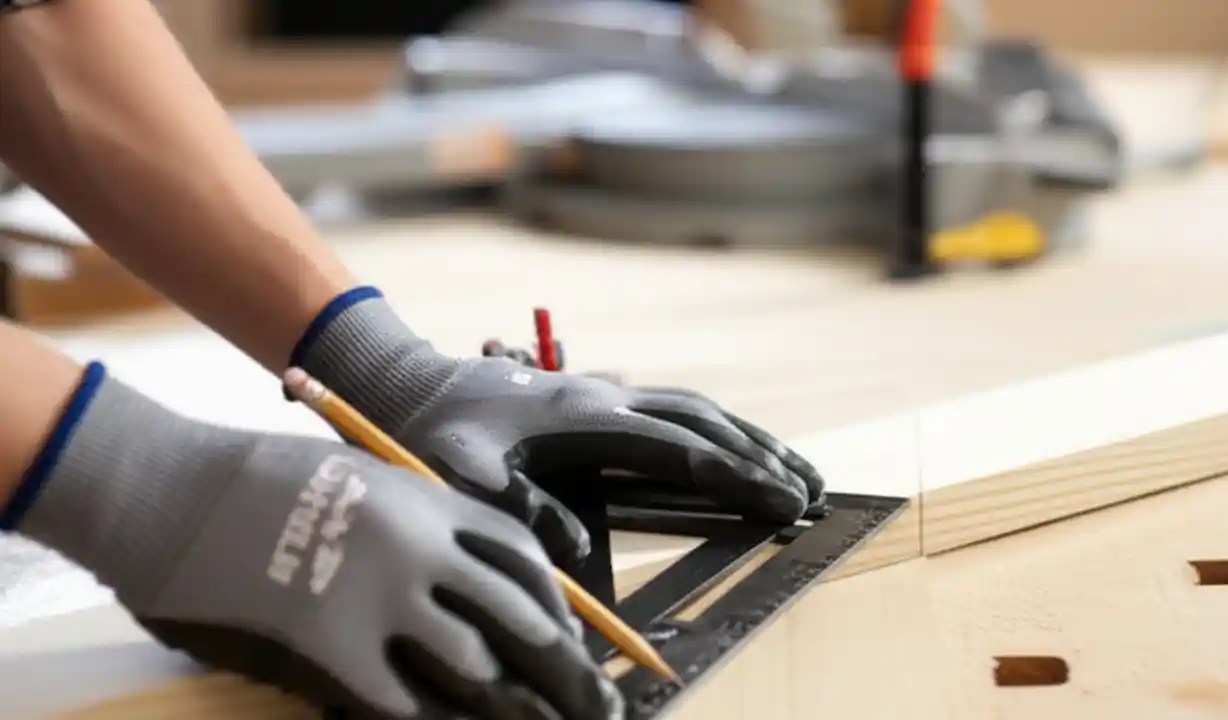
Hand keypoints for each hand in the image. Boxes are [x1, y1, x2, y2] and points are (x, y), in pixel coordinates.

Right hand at [16, 376, 621, 719]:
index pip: (524, 557)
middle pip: (518, 615)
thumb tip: (476, 570)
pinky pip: (399, 699)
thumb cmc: (282, 476)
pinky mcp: (334, 644)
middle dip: (566, 664)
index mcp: (435, 505)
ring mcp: (380, 599)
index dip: (558, 602)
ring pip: (473, 662)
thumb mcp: (374, 478)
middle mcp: (423, 552)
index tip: (576, 633)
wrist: (194, 489)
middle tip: (601, 700)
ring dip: (514, 702)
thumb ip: (427, 521)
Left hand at [296, 296, 824, 562]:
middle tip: (812, 489)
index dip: (736, 476)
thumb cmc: (429, 433)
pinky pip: (668, 408)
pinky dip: (711, 429)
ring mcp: (600, 391)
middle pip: (702, 421)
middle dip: (760, 455)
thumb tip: (582, 548)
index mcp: (583, 416)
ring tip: (793, 468)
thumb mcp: (462, 477)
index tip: (784, 500)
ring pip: (692, 408)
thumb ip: (523, 511)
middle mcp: (603, 396)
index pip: (680, 449)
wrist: (403, 379)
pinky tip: (728, 447)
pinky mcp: (592, 396)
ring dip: (745, 437)